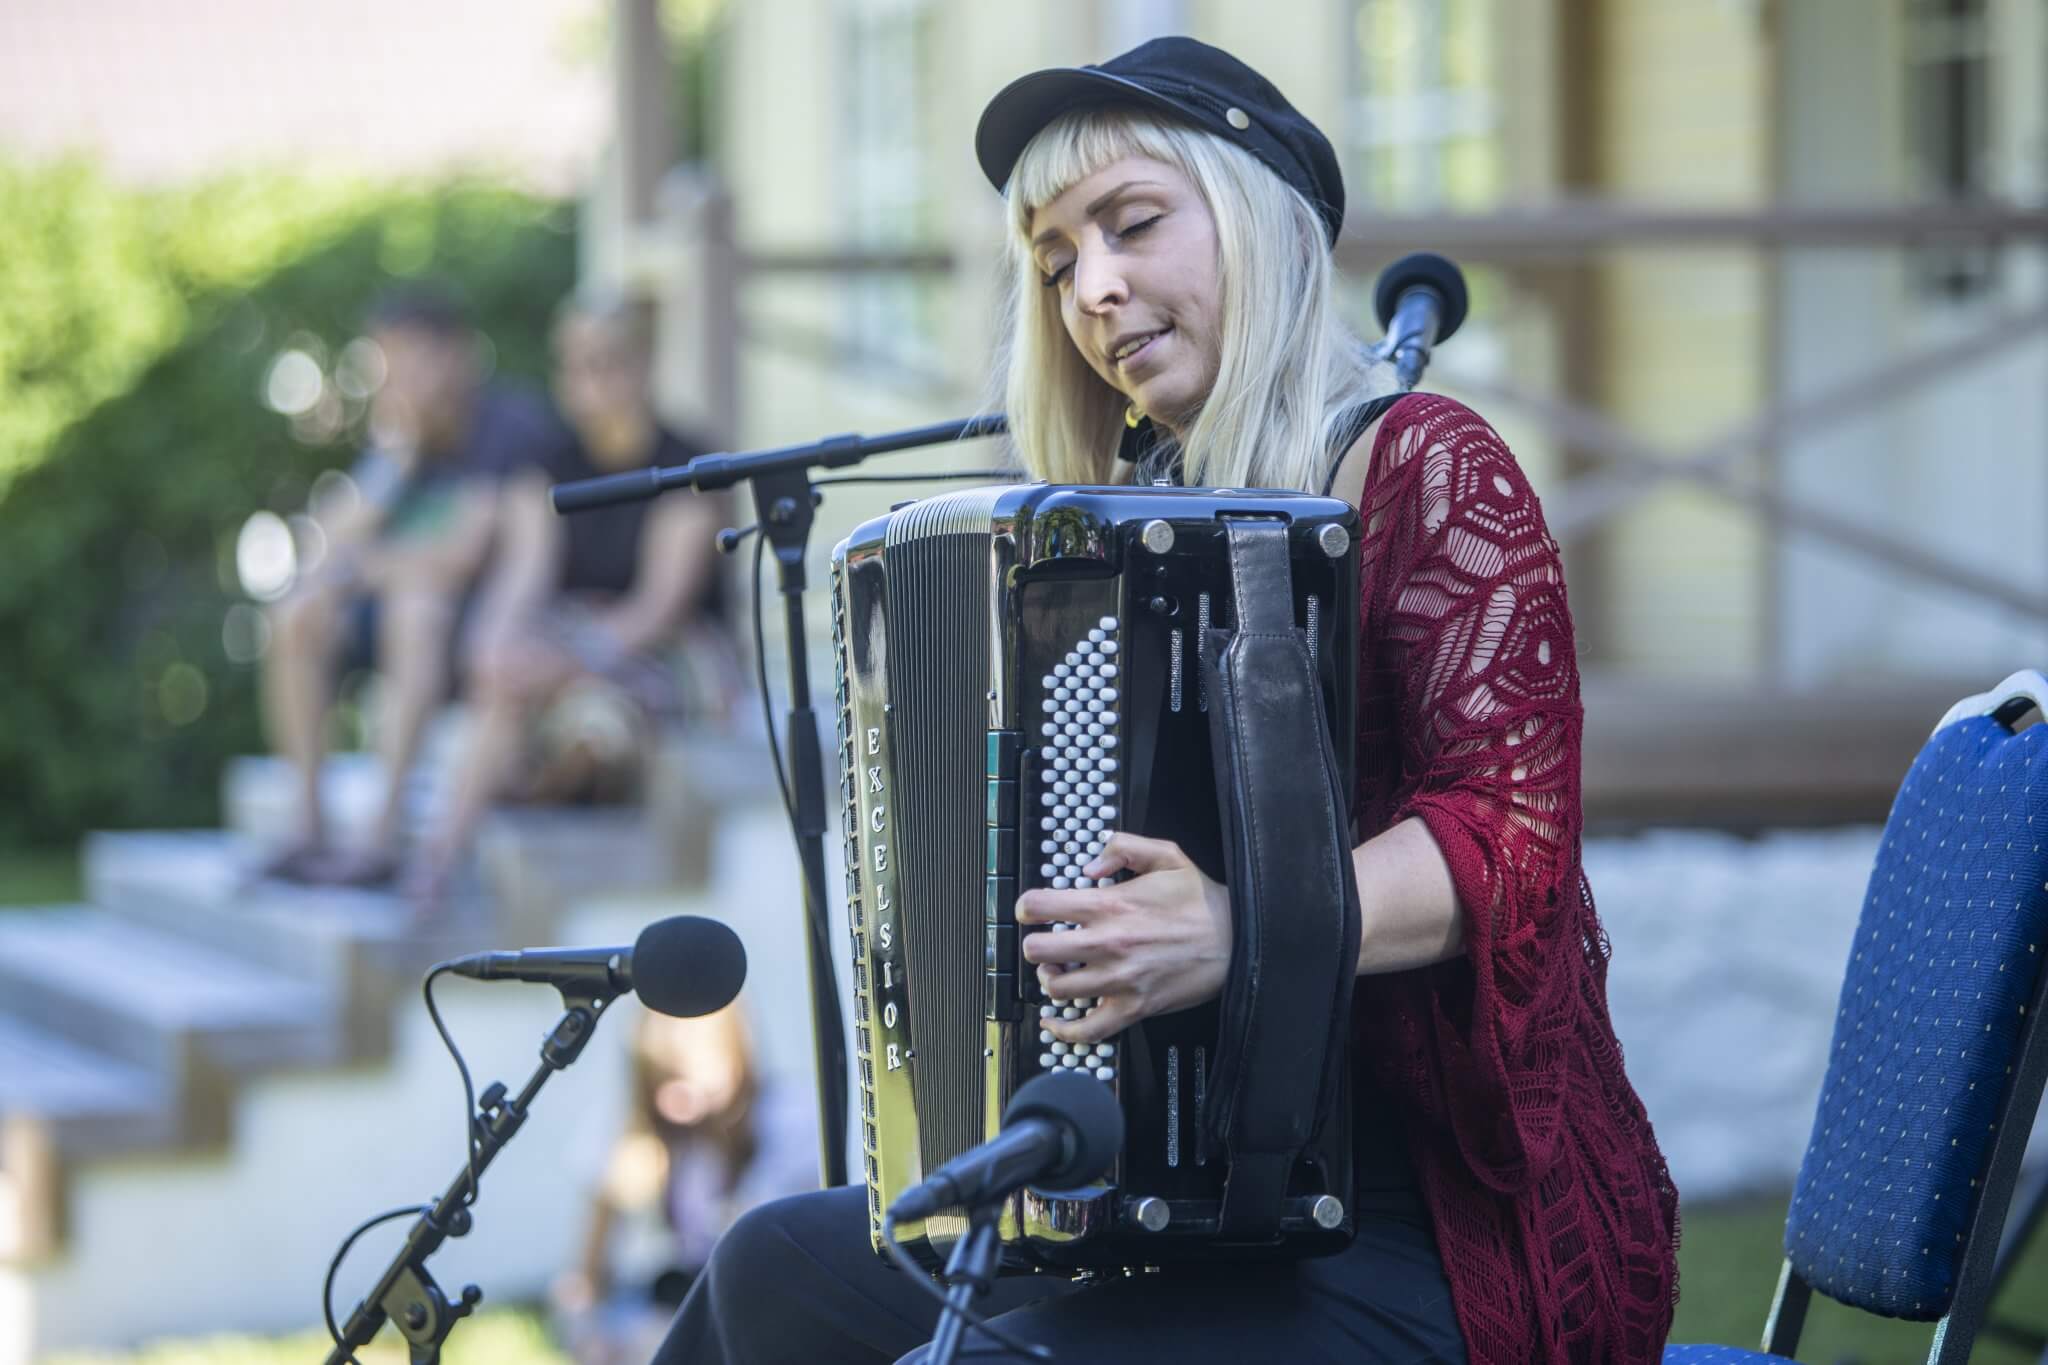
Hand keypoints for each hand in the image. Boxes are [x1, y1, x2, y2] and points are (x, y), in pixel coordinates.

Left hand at [1016, 833, 1230, 1045]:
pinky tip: (1055, 1019)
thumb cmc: (1202, 903)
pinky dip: (1064, 1029)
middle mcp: (1108, 944)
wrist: (1238, 942)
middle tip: (1043, 942)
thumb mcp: (1168, 856)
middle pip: (1039, 951)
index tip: (1029, 911)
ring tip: (1058, 971)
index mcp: (1111, 906)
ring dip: (1050, 979)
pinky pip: (1087, 1030)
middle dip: (1034, 945)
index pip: (1042, 905)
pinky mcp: (1133, 1008)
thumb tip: (1091, 864)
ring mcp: (1119, 980)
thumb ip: (1124, 847)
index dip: (1027, 907)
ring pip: (1057, 988)